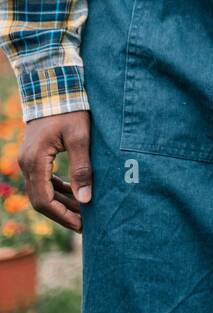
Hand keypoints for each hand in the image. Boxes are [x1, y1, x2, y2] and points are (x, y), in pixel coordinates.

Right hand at [17, 110, 92, 234]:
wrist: (54, 87)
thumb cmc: (70, 110)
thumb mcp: (80, 137)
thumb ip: (82, 169)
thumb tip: (86, 199)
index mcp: (35, 161)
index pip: (44, 200)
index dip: (63, 216)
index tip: (82, 226)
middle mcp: (26, 163)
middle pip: (40, 200)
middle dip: (63, 214)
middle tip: (86, 223)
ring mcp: (28, 160)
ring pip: (41, 191)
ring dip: (61, 203)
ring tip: (84, 211)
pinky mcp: (34, 156)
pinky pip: (43, 180)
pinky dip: (57, 190)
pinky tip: (74, 194)